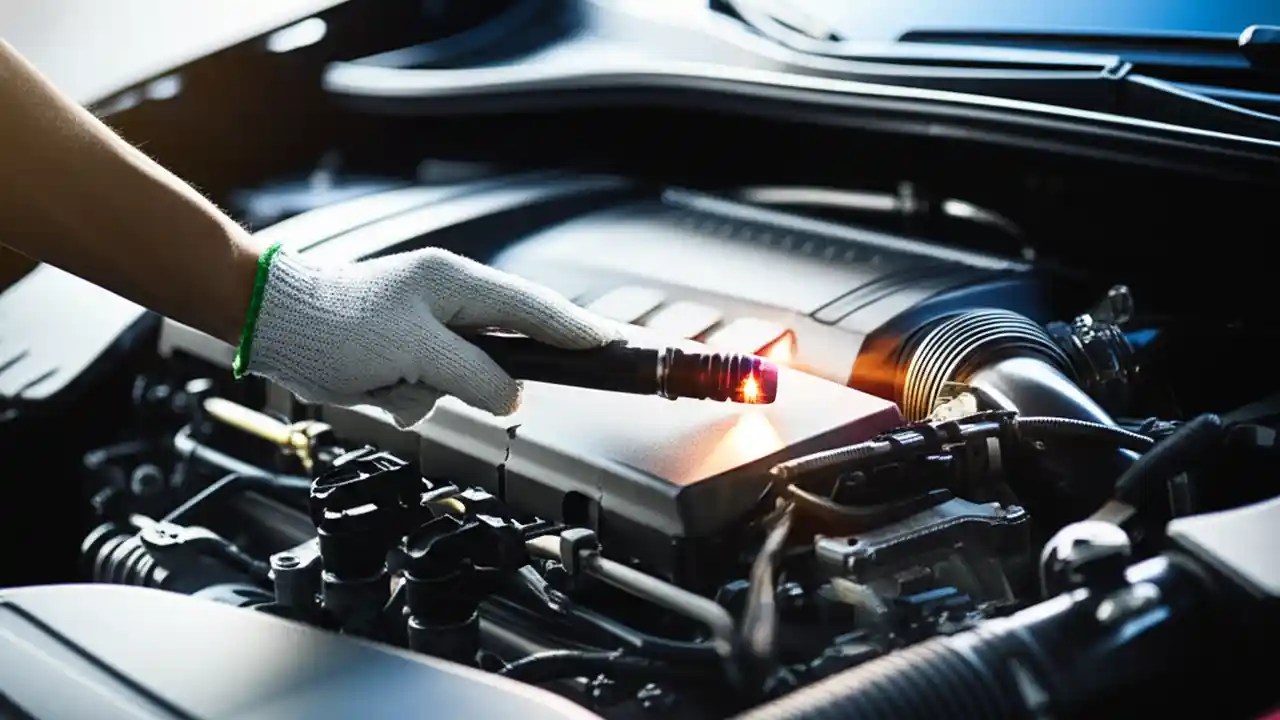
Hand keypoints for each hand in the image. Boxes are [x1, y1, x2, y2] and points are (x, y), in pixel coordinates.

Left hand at [234, 245, 620, 426]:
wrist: (276, 328)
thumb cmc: (337, 326)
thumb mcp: (416, 353)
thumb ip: (475, 375)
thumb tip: (512, 396)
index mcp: (456, 283)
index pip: (533, 308)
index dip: (574, 330)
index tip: (609, 345)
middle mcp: (448, 300)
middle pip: (505, 343)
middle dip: (491, 376)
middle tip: (517, 390)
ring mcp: (428, 327)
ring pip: (467, 376)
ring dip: (436, 393)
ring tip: (394, 386)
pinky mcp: (406, 353)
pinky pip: (432, 388)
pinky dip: (410, 398)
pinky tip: (380, 391)